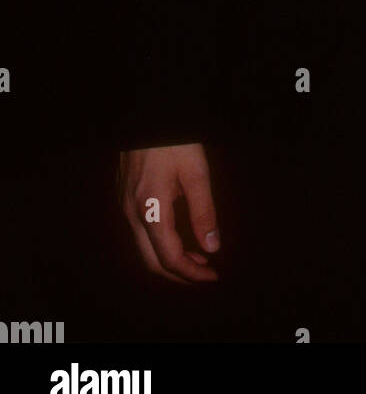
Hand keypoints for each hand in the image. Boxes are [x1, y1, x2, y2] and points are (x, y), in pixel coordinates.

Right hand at [118, 144, 220, 283]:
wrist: (147, 117)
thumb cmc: (174, 141)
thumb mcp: (196, 172)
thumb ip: (204, 211)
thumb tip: (212, 247)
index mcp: (151, 209)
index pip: (170, 257)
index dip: (192, 273)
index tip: (212, 275)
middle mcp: (132, 213)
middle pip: (151, 261)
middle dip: (179, 274)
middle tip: (205, 274)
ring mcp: (124, 206)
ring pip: (144, 249)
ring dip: (169, 260)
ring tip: (198, 258)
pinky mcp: (124, 198)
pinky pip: (139, 233)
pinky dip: (159, 245)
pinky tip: (179, 238)